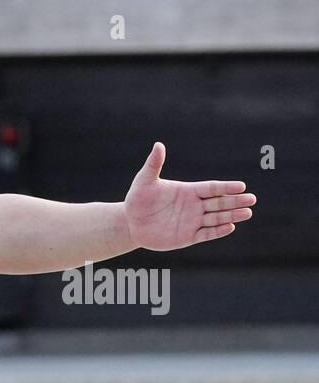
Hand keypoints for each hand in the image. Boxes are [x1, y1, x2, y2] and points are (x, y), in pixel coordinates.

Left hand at [123, 142, 255, 250]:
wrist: (130, 223)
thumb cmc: (138, 199)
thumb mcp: (145, 181)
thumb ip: (154, 165)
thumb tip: (158, 145)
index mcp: (189, 191)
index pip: (212, 188)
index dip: (226, 187)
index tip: (242, 186)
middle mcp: (194, 206)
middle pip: (219, 203)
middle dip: (235, 201)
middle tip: (252, 199)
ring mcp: (192, 222)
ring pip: (216, 218)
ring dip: (231, 216)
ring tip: (247, 213)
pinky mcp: (187, 237)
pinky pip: (205, 234)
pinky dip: (217, 232)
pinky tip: (230, 227)